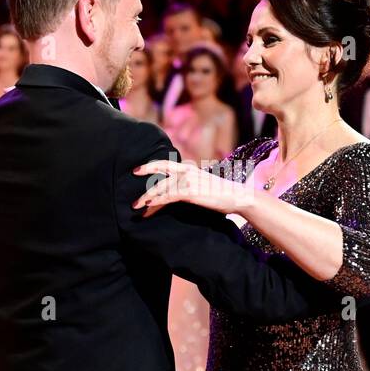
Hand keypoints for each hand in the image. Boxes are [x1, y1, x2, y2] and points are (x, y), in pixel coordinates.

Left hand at [133, 160, 254, 215]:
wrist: (237, 196)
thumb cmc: (222, 194)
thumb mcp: (203, 185)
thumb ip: (190, 185)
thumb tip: (179, 193)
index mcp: (189, 168)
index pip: (166, 164)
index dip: (150, 166)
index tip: (136, 170)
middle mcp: (187, 171)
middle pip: (160, 173)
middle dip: (144, 180)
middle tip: (132, 190)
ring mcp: (188, 181)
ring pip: (161, 187)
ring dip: (147, 198)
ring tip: (136, 206)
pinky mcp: (190, 192)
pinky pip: (169, 196)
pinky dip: (157, 200)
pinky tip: (148, 205)